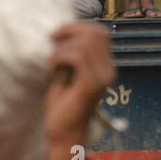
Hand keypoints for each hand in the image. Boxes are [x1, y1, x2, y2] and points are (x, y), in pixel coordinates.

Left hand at [43, 23, 115, 159]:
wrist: (63, 133)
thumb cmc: (62, 103)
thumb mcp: (67, 72)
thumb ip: (72, 53)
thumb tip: (64, 30)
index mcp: (105, 66)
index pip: (101, 32)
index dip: (78, 26)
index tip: (56, 34)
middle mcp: (109, 71)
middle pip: (96, 33)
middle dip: (70, 31)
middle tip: (51, 40)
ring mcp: (102, 79)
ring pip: (85, 44)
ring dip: (61, 49)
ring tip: (52, 63)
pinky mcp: (91, 86)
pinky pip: (77, 58)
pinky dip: (60, 57)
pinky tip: (52, 69)